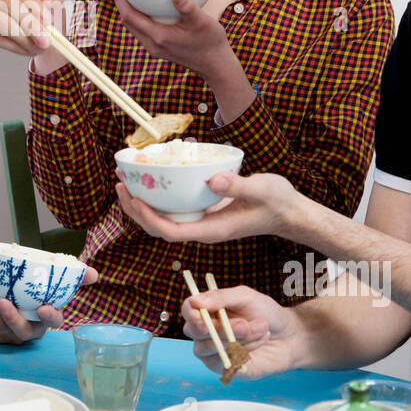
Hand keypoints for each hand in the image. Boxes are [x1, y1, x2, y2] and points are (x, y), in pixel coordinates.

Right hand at [0, 0, 52, 71]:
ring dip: (26, 37)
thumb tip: (48, 2)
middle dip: (33, 22)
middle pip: (10, 2)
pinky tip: (23, 52)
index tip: (50, 17)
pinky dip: (13, 46)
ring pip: (4, 21)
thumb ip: (13, 1)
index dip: (34, 3)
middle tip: (48, 37)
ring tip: (38, 47)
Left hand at [0, 264, 97, 344]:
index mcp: (46, 319)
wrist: (8, 297)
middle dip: (11, 317)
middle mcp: (28, 329)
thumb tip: (94, 274)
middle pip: (20, 329)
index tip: (44, 308)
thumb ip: (74, 278)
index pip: (53, 322)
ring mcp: (8, 332)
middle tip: (2, 301)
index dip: (50, 317)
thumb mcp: (53, 285)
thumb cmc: (35, 293)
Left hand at [112, 0, 233, 81]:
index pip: (130, 17)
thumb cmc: (210, 43)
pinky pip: (143, 30)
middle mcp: (152, 44)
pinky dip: (140, 17)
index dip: (121, 0)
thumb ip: (188, 7)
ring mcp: (155, 48)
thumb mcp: (201, 22)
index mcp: (158, 37)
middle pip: (128, 22)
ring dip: (130, 10)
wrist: (215, 65)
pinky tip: (148, 7)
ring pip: (135, 27)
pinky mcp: (160, 48)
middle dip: (122, 3)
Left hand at [115, 170, 299, 243]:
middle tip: (120, 183)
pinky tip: (151, 180)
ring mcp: (203, 222)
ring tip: (126, 179)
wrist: (290, 212)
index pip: (170, 232)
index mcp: (212, 230)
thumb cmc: (278, 203)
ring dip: (142, 202)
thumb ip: (238, 186)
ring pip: (164, 219)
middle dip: (136, 208)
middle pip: (159, 228)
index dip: (148, 218)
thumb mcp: (261, 190)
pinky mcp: (205, 213)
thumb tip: (213, 179)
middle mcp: (203, 230)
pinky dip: (158, 197)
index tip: (134, 198)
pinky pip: (174, 209)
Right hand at [182, 285, 298, 380]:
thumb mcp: (246, 296)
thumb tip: (195, 300)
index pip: (187, 311)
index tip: (206, 315)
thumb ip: (221, 297)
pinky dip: (245, 351)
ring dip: (237, 339)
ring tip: (260, 329)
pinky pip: (225, 362)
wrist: (289, 335)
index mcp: (208, 310)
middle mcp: (206, 332)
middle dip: (220, 328)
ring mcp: (214, 352)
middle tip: (244, 324)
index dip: (193, 314)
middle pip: (194, 332)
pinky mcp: (226, 368)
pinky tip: (259, 342)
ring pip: (209, 348)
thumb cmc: (266, 313)